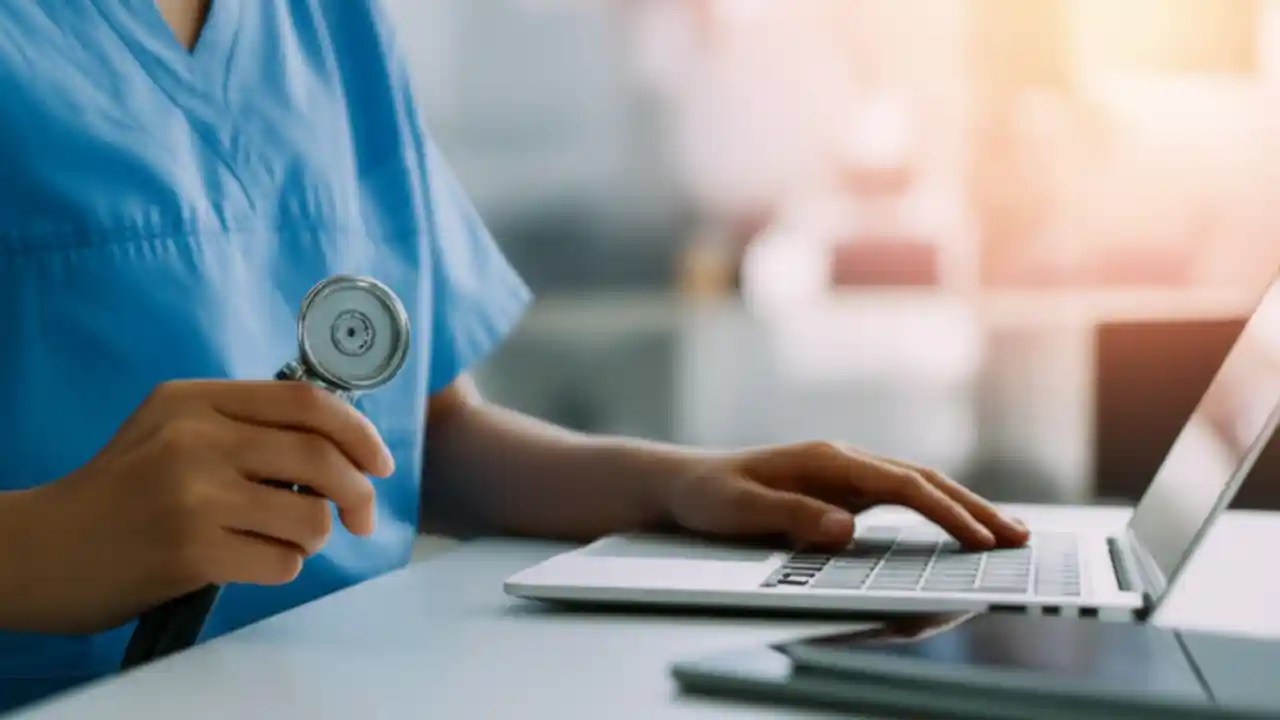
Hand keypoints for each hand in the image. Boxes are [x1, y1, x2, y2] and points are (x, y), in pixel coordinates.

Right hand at [0, 380, 393, 633]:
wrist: (42, 549)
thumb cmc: (120, 490)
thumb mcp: (171, 428)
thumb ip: (245, 423)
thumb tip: (341, 440)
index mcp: (195, 399)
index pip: (307, 402)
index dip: (359, 432)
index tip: (380, 461)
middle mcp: (197, 439)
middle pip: (321, 458)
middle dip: (358, 492)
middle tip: (361, 515)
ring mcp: (194, 495)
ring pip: (310, 517)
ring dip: (313, 537)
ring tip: (277, 539)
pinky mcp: (192, 551)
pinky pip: (283, 562)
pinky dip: (280, 566)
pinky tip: (246, 561)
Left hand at [661, 442, 1027, 550]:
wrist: (686, 483)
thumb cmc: (710, 496)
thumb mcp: (739, 510)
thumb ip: (791, 517)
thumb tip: (848, 530)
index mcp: (826, 460)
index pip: (901, 484)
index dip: (944, 512)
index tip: (977, 539)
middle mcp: (844, 461)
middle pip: (924, 479)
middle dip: (974, 508)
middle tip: (1020, 538)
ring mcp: (848, 474)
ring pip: (920, 486)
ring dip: (965, 508)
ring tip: (1009, 535)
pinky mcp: (845, 491)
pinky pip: (903, 499)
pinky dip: (938, 512)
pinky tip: (961, 529)